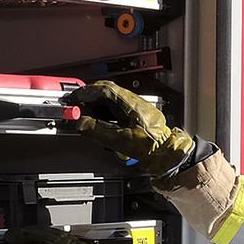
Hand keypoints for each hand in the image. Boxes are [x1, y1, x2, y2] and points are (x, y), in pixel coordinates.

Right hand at [66, 81, 197, 180]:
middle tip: (77, 105)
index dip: (87, 92)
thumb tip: (82, 124)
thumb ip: (98, 131)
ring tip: (86, 114)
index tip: (75, 97)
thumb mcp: (120, 140)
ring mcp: (137, 107)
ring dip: (98, 104)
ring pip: (113, 99)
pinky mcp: (138, 115)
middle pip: (108, 92)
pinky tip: (100, 120)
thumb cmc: (151, 147)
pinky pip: (118, 107)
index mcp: (130, 103)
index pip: (104, 89)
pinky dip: (106, 111)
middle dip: (90, 97)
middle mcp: (134, 101)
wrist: (168, 154)